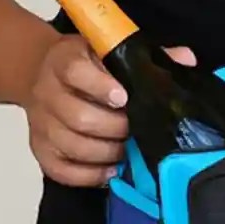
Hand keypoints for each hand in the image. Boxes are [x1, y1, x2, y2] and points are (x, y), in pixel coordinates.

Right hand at [22, 34, 195, 186]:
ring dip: (105, 152)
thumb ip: (146, 55)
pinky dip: (87, 174)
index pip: (75, 71)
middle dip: (114, 128)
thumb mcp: (110, 50)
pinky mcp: (39, 147)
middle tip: (135, 128)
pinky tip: (110, 170)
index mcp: (65, 59)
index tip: (124, 97)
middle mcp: (47, 90)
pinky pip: (60, 169)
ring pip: (71, 145)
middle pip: (78, 116)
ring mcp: (41, 122)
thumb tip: (186, 59)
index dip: (100, 86)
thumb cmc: (87, 63)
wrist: (43, 73)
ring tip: (127, 149)